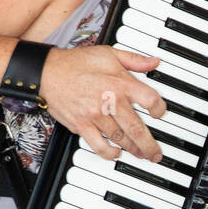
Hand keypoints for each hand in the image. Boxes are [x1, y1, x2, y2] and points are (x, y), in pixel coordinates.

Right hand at [40, 44, 165, 160]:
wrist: (48, 72)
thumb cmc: (76, 63)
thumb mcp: (109, 53)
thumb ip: (134, 60)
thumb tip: (154, 62)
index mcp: (120, 83)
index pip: (150, 99)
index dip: (159, 109)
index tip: (159, 113)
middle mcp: (110, 101)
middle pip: (137, 128)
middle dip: (149, 144)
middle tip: (155, 153)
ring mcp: (96, 116)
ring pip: (120, 139)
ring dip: (132, 150)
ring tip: (141, 154)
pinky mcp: (82, 125)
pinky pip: (98, 145)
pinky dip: (109, 153)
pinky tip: (116, 154)